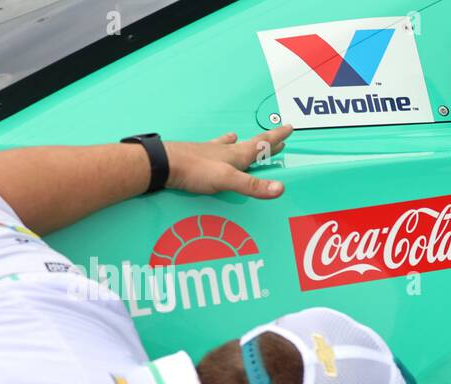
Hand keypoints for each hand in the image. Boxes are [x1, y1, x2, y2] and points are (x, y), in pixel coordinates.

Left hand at [164, 125, 293, 198]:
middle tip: (276, 137)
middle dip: (264, 142)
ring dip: (236, 142)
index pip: (261, 145)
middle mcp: (224, 151)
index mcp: (236, 155)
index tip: (288, 128)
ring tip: (236, 136)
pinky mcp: (194, 158)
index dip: (276, 138)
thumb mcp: (228, 180)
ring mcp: (208, 152)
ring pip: (227, 145)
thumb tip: (280, 188)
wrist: (162, 164)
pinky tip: (209, 148)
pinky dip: (215, 148)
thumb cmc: (194, 170)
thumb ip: (253, 185)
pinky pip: (210, 151)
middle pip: (248, 144)